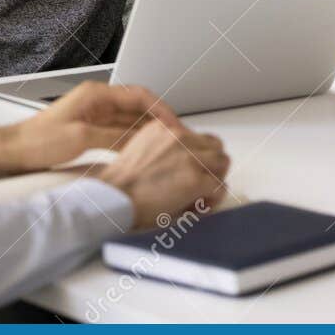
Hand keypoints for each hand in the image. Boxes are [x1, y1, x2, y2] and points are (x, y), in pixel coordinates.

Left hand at [0, 83, 181, 175]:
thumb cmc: (38, 141)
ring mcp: (95, 115)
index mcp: (96, 94)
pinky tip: (145, 151)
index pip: (139, 95)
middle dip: (159, 121)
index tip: (176, 125)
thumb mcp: (81, 138)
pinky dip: (135, 140)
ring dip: (149, 132)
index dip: (161, 109)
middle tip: (177, 137)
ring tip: (167, 145)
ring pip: (132, 120)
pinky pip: (121, 132)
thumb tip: (143, 139)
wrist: (14, 152)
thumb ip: (114, 136)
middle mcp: (98, 101)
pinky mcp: (92, 129)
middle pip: (139, 107)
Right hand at [98, 118, 230, 229]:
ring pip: (223, 163)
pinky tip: (199, 206)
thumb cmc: (121, 185)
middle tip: (203, 184)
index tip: (194, 171)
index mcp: (163, 128)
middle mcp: (179, 136)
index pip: (198, 137)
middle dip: (212, 165)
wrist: (112, 199)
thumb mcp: (143, 152)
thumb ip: (168, 150)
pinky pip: (219, 186)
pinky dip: (213, 198)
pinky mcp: (195, 179)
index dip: (200, 156)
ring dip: (215, 179)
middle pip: (216, 146)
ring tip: (201, 196)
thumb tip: (194, 164)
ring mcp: (189, 157)